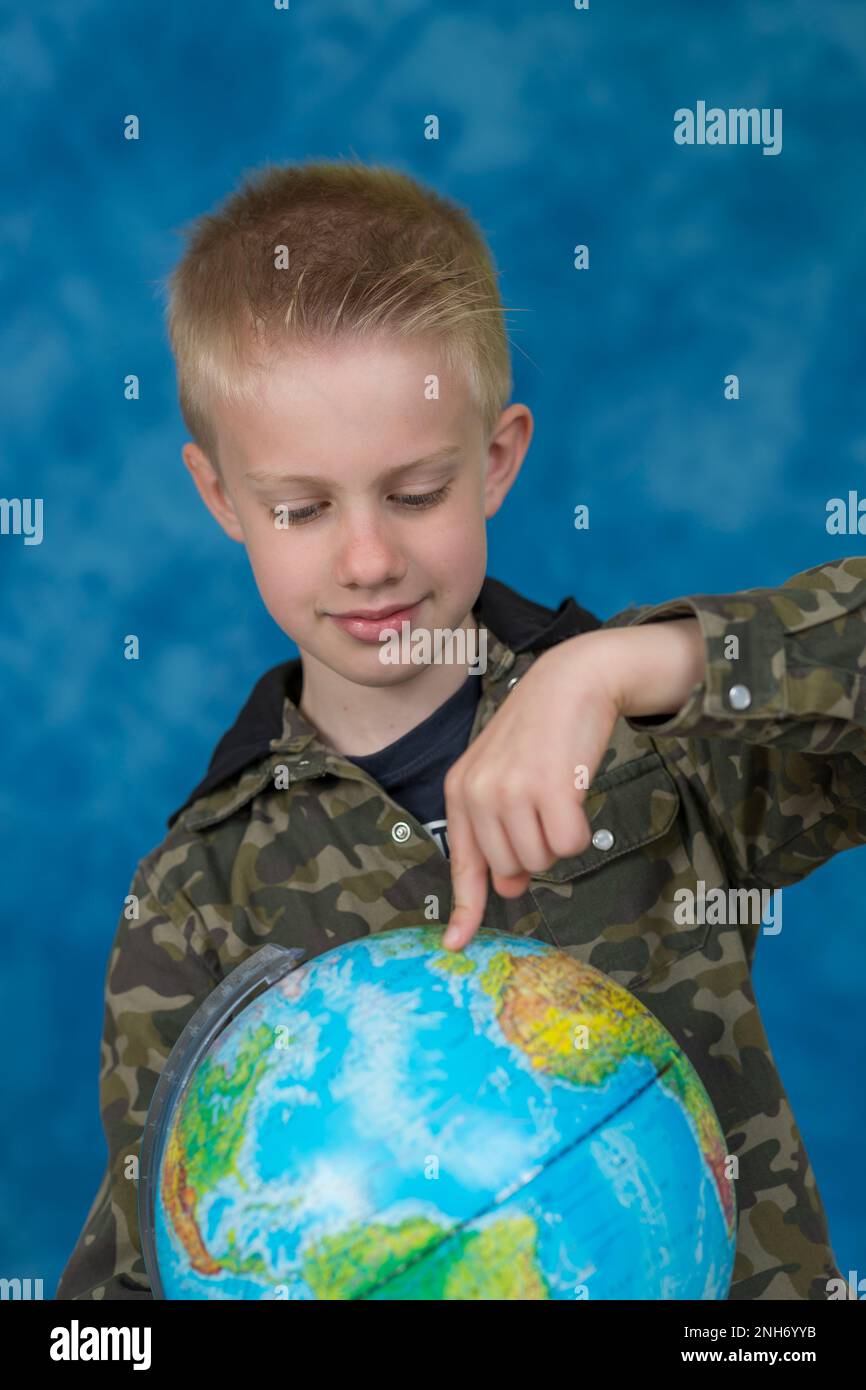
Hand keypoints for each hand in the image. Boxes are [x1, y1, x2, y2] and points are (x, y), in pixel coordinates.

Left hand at [441, 619, 702, 950]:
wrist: (572, 679)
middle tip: (547, 804)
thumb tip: (508, 888)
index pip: (462, 863)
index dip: (464, 909)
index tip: (457, 945)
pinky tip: (577, 790)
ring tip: (559, 790)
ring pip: (542, 860)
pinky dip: (582, 828)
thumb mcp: (505, 776)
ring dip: (560, 836)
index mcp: (460, 791)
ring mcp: (510, 791)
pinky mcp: (548, 788)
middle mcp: (478, 793)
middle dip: (537, 849)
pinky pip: (571, 844)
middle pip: (513, 868)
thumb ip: (498, 830)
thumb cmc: (542, 732)